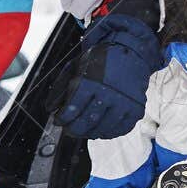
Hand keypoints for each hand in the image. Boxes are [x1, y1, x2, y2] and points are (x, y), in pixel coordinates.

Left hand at [56, 13, 160, 138]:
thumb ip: (60, 88)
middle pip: (86, 122)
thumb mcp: (75, 67)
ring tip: (84, 131)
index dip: (62, 119)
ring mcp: (125, 103)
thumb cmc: (100, 61)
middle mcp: (109, 93)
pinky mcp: (136, 109)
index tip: (58, 120)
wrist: (130, 53)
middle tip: (69, 130)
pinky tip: (102, 130)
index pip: (72, 109)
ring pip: (103, 129)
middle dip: (74, 129)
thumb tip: (50, 109)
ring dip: (90, 133)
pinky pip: (121, 130)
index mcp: (91, 81)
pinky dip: (109, 133)